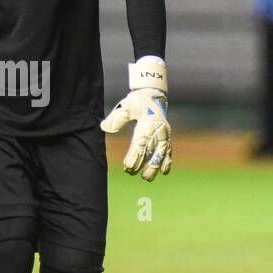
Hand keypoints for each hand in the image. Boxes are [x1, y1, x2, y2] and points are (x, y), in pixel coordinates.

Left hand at [100, 56, 171, 180]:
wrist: (153, 94)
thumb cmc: (137, 101)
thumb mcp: (125, 106)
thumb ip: (117, 117)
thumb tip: (104, 127)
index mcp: (147, 124)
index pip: (140, 144)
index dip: (135, 157)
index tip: (128, 167)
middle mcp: (158, 130)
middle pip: (152, 152)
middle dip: (145, 165)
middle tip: (136, 175)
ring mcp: (164, 133)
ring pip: (161, 153)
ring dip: (155, 166)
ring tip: (148, 178)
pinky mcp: (167, 135)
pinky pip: (169, 150)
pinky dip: (167, 161)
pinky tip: (165, 172)